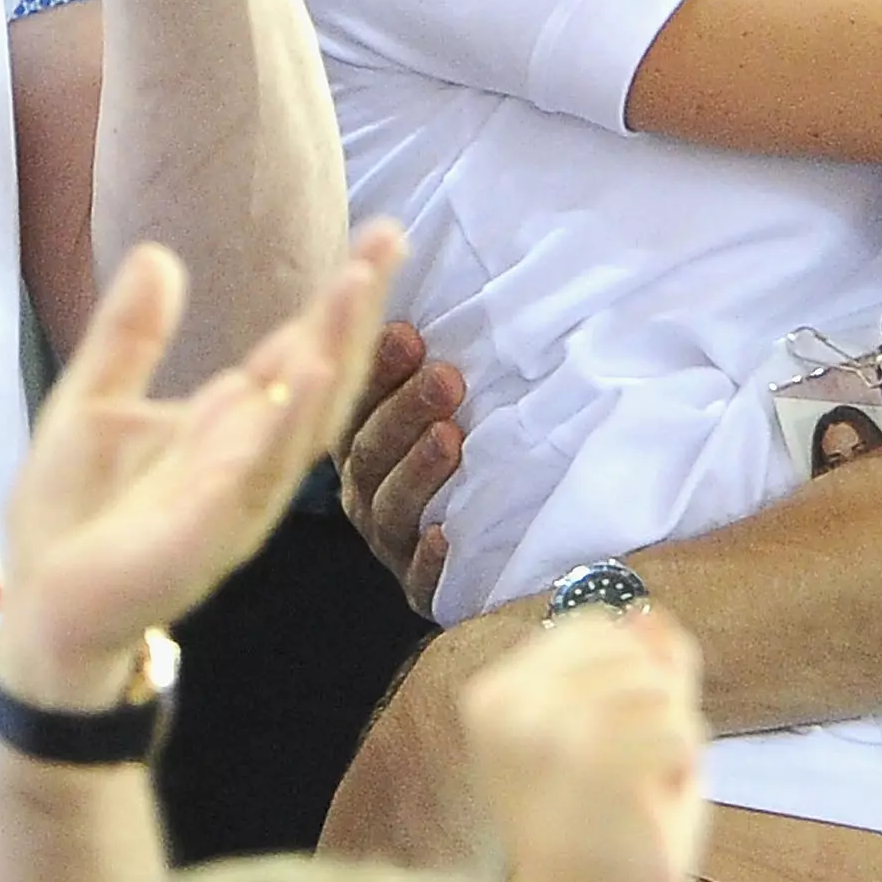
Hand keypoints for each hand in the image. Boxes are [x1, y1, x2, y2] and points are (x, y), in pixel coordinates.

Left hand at [0, 223, 401, 713]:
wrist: (42, 610)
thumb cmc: (74, 516)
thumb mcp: (91, 402)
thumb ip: (129, 335)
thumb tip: (157, 253)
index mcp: (229, 420)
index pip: (300, 346)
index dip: (340, 295)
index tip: (381, 235)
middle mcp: (252, 452)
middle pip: (322, 371)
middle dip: (356, 309)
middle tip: (388, 240)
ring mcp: (241, 491)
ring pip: (308, 415)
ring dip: (337, 348)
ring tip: (357, 284)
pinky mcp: (213, 530)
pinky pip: (263, 472)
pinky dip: (292, 423)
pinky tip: (314, 372)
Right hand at [336, 319, 462, 617]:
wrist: (525, 542)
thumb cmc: (483, 444)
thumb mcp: (457, 399)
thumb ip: (438, 360)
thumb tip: (436, 291)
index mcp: (366, 443)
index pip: (357, 405)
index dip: (378, 371)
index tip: (408, 333)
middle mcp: (370, 493)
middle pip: (371, 454)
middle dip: (404, 411)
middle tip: (444, 377)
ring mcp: (394, 542)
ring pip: (392, 508)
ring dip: (419, 470)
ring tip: (451, 437)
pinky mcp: (424, 590)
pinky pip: (423, 579)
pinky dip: (433, 558)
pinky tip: (450, 536)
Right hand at [464, 609, 706, 881]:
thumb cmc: (603, 830)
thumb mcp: (616, 732)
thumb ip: (641, 669)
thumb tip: (653, 612)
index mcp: (495, 693)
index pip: (595, 626)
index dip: (634, 671)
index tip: (608, 740)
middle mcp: (510, 706)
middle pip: (632, 653)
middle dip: (657, 708)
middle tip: (627, 777)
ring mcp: (548, 735)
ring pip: (659, 690)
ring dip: (673, 740)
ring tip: (639, 791)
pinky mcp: (594, 766)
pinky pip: (677, 729)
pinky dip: (683, 765)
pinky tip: (652, 802)